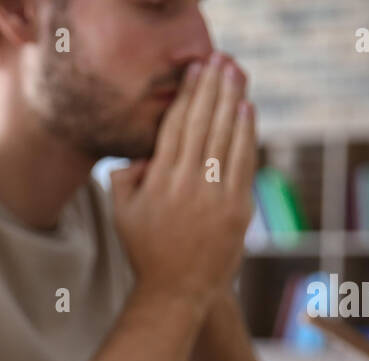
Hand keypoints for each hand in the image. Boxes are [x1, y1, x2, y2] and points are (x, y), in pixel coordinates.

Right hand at [110, 51, 256, 316]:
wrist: (177, 291)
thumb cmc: (146, 250)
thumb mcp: (121, 214)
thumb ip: (124, 179)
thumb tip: (139, 154)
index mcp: (158, 182)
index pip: (175, 126)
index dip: (187, 95)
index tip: (194, 72)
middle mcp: (187, 184)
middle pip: (203, 124)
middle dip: (212, 88)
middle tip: (219, 61)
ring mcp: (215, 196)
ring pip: (226, 137)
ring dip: (232, 102)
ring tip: (236, 76)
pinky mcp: (238, 208)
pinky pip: (244, 161)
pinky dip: (247, 133)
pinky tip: (246, 111)